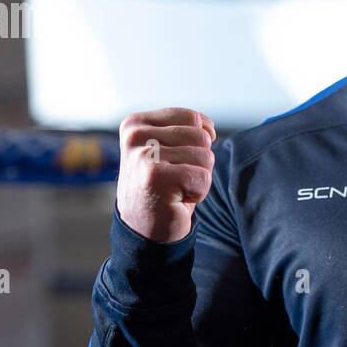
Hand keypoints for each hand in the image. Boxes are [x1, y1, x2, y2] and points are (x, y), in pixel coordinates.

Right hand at [116, 108, 216, 241]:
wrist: (144, 228)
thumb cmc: (162, 186)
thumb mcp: (170, 149)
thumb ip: (188, 130)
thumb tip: (210, 130)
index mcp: (136, 124)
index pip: (192, 118)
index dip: (197, 143)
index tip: (175, 162)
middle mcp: (136, 136)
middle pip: (201, 137)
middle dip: (198, 162)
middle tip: (175, 180)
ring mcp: (144, 156)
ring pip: (205, 157)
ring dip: (198, 178)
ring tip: (175, 189)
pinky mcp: (156, 177)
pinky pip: (203, 177)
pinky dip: (198, 193)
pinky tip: (177, 199)